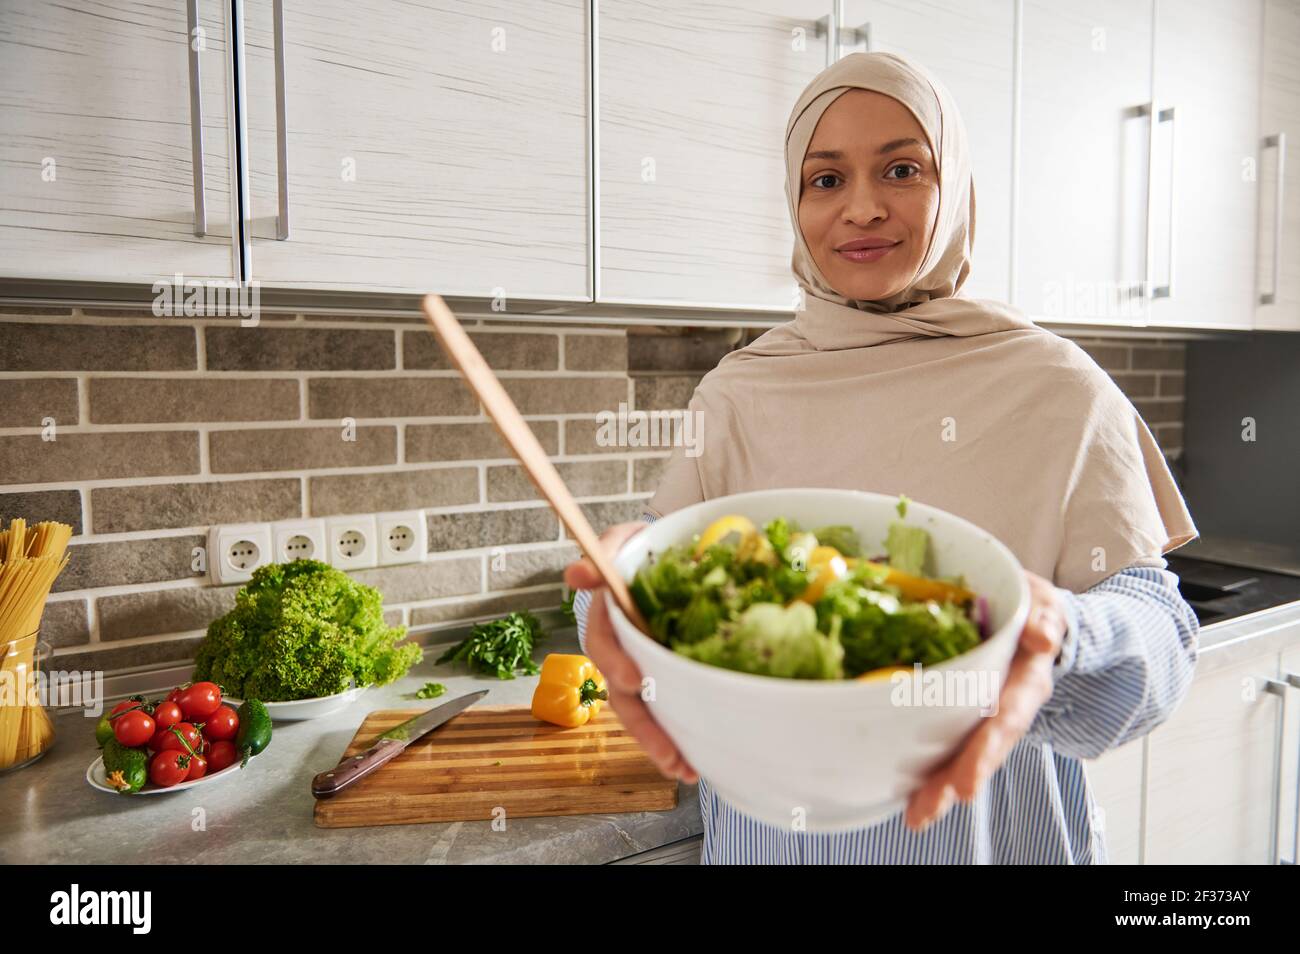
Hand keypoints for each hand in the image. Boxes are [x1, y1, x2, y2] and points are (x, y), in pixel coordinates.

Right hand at [564, 522, 698, 783]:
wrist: (662, 555)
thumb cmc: (638, 551)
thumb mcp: (621, 543)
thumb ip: (602, 555)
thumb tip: (575, 574)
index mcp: (606, 619)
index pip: (604, 643)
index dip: (616, 663)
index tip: (633, 680)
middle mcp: (619, 650)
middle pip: (624, 695)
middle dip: (645, 728)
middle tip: (668, 754)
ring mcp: (640, 666)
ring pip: (643, 711)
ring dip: (661, 743)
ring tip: (685, 770)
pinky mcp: (661, 676)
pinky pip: (665, 708)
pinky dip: (678, 735)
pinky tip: (694, 760)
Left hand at [904, 569, 1067, 831]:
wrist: (1026, 615)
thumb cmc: (1028, 608)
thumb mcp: (1042, 604)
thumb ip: (1045, 618)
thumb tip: (1043, 639)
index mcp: (1024, 679)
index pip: (1007, 717)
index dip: (988, 748)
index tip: (968, 781)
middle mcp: (1005, 704)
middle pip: (984, 746)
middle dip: (964, 774)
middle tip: (940, 802)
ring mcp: (985, 712)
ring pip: (966, 752)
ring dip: (943, 783)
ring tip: (919, 815)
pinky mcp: (964, 712)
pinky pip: (947, 741)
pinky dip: (931, 769)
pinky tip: (910, 797)